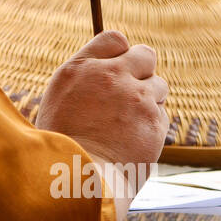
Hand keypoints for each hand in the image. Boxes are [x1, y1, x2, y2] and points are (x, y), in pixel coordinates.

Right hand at [33, 30, 168, 220]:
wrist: (77, 182)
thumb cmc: (60, 146)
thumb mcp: (58, 101)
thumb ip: (85, 77)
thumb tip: (107, 67)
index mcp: (80, 68)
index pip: (114, 39)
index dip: (118, 53)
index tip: (116, 68)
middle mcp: (111, 76)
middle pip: (145, 54)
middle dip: (142, 70)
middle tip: (130, 91)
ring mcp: (137, 98)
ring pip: (159, 85)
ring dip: (148, 100)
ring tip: (127, 123)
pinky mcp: (155, 122)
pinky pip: (162, 114)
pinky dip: (152, 124)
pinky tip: (133, 140)